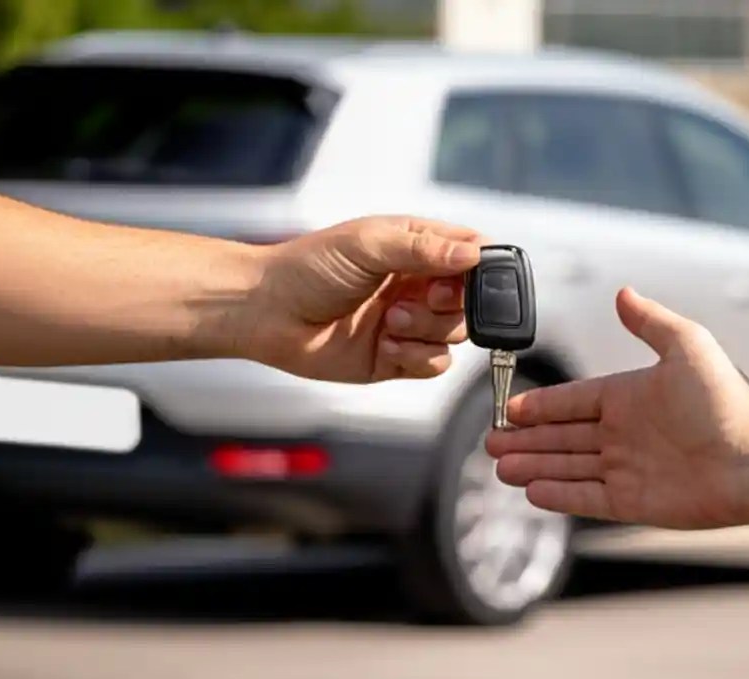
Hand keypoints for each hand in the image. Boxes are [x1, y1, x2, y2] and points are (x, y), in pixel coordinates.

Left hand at [233, 216, 482, 382]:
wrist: (268, 312)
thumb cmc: (309, 268)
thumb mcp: (369, 244)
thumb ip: (423, 249)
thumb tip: (473, 253)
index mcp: (415, 248)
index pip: (471, 251)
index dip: (481, 265)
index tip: (468, 273)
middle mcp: (417, 285)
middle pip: (469, 300)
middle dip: (449, 303)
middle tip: (419, 297)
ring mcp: (408, 322)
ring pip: (454, 334)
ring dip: (426, 329)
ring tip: (389, 320)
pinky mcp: (396, 358)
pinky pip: (434, 364)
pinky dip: (417, 357)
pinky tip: (386, 345)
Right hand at [485, 288, 748, 528]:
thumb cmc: (729, 401)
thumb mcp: (687, 346)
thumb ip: (649, 321)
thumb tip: (623, 292)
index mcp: (631, 396)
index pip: (573, 401)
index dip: (540, 406)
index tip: (509, 408)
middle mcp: (626, 433)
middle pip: (563, 437)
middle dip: (526, 440)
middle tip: (492, 442)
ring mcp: (629, 469)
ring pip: (568, 467)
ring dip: (534, 466)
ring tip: (501, 468)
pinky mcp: (636, 502)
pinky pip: (587, 498)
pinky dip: (559, 495)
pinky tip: (532, 491)